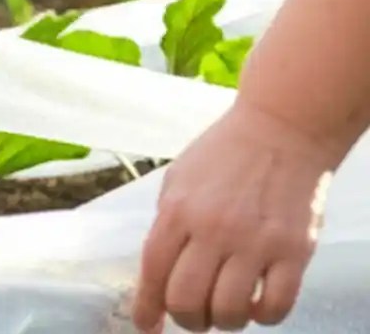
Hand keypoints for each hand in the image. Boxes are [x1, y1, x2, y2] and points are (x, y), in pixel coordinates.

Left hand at [131, 99, 336, 332]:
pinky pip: (276, 306)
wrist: (282, 129)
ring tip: (226, 312)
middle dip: (186, 320)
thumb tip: (157, 272)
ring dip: (223, 322)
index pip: (153, 271)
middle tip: (193, 318)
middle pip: (186, 299)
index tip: (147, 326)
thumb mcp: (179, 180)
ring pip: (229, 311)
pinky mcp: (295, 251)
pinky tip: (258, 305)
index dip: (147, 306)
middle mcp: (213, 229)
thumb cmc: (225, 153)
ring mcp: (256, 242)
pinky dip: (263, 317)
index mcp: (178, 210)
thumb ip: (168, 224)